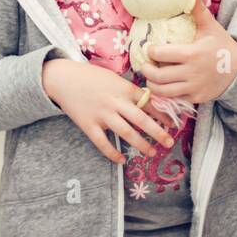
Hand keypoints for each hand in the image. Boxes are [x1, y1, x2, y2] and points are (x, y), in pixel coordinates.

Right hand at [42, 59, 173, 163]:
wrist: (64, 78)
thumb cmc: (91, 76)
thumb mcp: (114, 78)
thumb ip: (130, 90)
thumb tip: (150, 102)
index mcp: (124, 88)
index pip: (149, 103)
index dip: (162, 114)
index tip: (172, 124)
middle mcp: (115, 102)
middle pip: (141, 120)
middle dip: (158, 132)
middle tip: (169, 143)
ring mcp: (102, 114)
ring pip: (126, 133)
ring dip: (141, 144)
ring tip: (152, 152)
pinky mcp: (89, 125)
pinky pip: (103, 143)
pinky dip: (113, 153)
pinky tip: (122, 159)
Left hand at [141, 0, 236, 104]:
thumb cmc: (221, 45)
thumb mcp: (210, 26)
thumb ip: (197, 9)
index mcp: (192, 53)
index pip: (160, 54)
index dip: (151, 51)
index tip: (150, 48)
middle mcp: (192, 72)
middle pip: (158, 75)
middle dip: (146, 70)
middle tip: (145, 64)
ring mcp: (194, 87)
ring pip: (163, 91)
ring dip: (152, 84)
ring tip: (151, 76)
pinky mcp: (196, 98)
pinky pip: (174, 98)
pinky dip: (165, 94)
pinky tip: (164, 85)